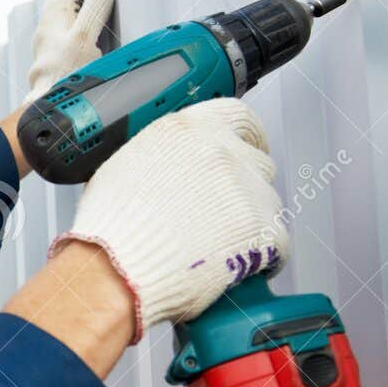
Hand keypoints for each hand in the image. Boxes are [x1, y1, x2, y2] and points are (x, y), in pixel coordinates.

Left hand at [23, 0, 115, 106]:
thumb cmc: (65, 80)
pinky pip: (64, 21)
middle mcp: (49, 25)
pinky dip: (69, 6)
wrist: (49, 114)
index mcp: (56, 15)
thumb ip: (95, 8)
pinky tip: (73, 10)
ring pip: (59, 2)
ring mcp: (51, 41)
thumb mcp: (84, 38)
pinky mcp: (56, 56)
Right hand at [50, 99, 286, 343]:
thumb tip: (173, 167)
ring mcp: (246, 189)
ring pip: (268, 202)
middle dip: (246, 186)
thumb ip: (163, 156)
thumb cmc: (111, 229)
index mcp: (189, 130)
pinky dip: (261, 257)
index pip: (238, 116)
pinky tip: (233, 266)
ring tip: (216, 245)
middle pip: (257, 161)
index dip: (248, 136)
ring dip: (250, 221)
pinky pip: (276, 243)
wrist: (116, 269)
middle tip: (227, 210)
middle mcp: (222, 152)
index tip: (249, 147)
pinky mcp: (262, 229)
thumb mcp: (125, 167)